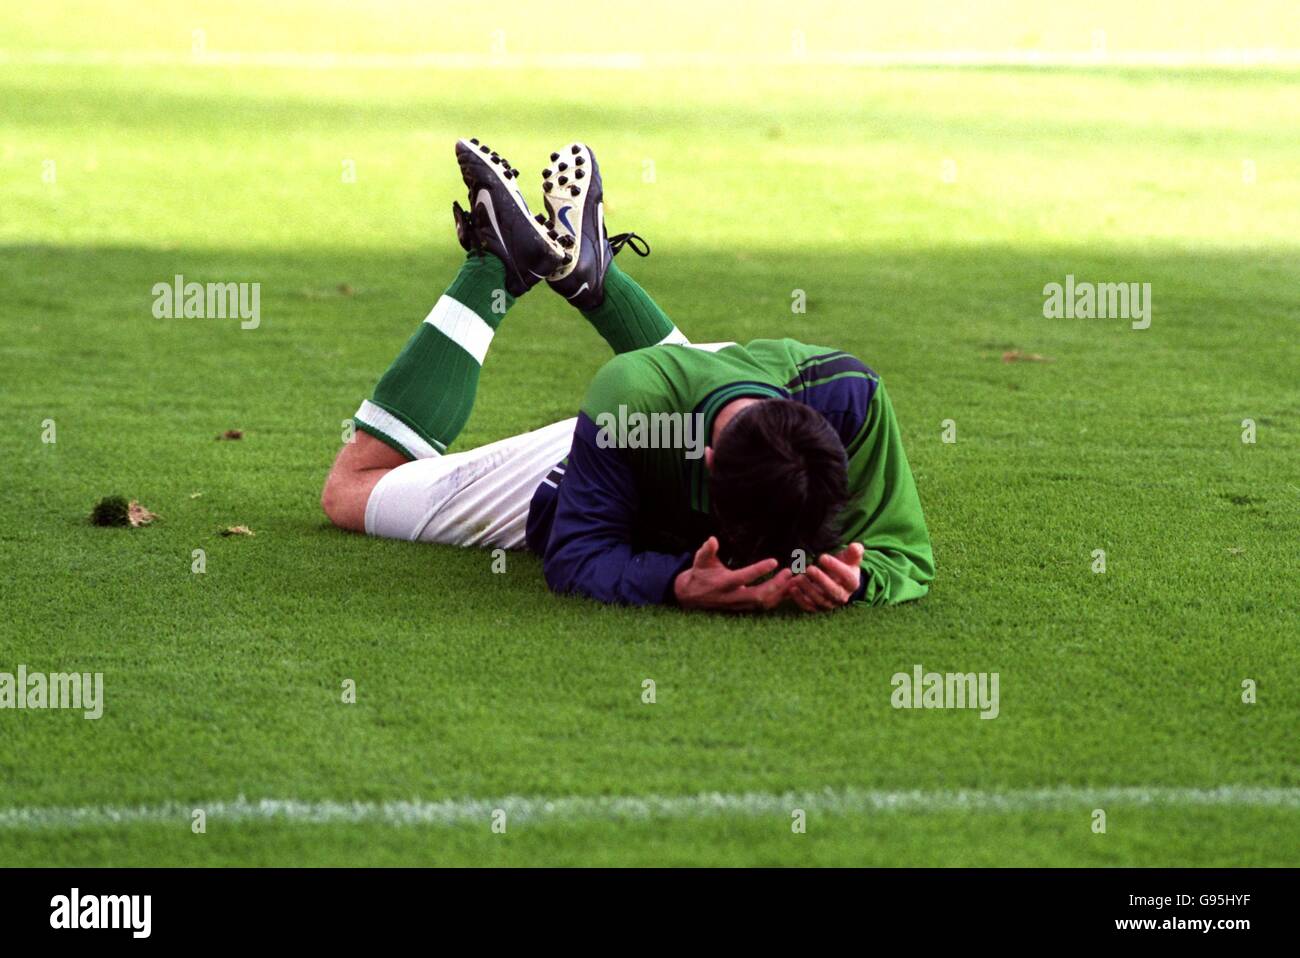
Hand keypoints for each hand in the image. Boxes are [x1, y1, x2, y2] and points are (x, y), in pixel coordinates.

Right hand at [673, 536, 792, 611]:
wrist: (691, 597)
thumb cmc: (699, 574)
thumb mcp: (700, 561)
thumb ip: (706, 551)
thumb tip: (712, 539)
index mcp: (723, 583)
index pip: (743, 577)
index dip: (759, 570)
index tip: (774, 561)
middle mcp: (733, 596)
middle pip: (758, 596)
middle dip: (776, 586)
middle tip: (789, 572)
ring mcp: (740, 604)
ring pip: (764, 603)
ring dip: (781, 593)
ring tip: (795, 581)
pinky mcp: (745, 607)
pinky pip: (765, 605)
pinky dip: (779, 598)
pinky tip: (790, 589)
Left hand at [789, 543, 863, 612]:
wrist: (836, 579)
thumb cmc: (843, 565)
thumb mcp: (850, 557)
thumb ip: (854, 551)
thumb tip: (856, 546)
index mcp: (853, 583)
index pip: (847, 577)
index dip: (835, 567)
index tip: (822, 557)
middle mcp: (843, 596)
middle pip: (833, 591)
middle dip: (821, 580)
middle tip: (810, 568)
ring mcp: (830, 604)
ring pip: (820, 600)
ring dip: (808, 589)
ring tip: (799, 577)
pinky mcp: (818, 608)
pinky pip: (809, 607)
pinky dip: (799, 600)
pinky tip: (792, 589)